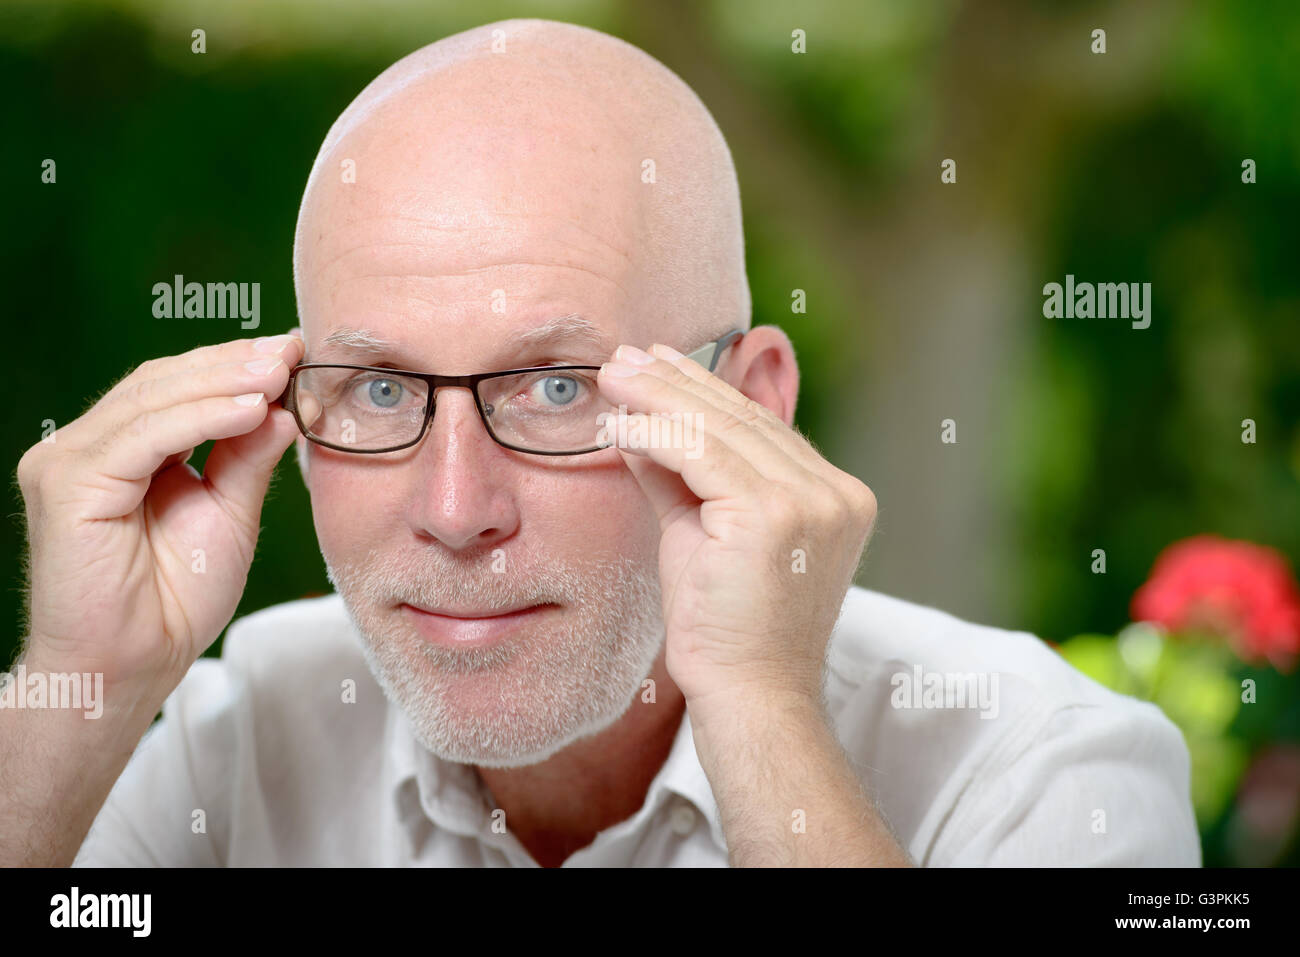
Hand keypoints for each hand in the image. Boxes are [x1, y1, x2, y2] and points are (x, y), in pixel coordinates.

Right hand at [16, 333, 303, 697]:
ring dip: (224, 381)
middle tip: (292, 350)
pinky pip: (144, 438)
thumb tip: (283, 404)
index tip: (294, 351)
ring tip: (280, 373)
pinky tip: (251, 409)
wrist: (134, 665)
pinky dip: (201, 418)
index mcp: (121, 449)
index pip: (178, 387)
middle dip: (234, 363)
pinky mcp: (67, 484)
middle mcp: (87, 447)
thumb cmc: (175, 599)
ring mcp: (69, 461)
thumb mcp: (229, 514)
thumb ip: (247, 457)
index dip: (235, 365)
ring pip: (153, 400)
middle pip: (163, 382)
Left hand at [595, 337, 876, 717]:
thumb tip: (638, 424)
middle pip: (743, 418)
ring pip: (720, 429)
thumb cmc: (726, 627)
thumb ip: (680, 477)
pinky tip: (619, 423)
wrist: (748, 696)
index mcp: (836, 496)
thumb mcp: (704, 533)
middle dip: (677, 380)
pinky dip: (654, 434)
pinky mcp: (774, 517)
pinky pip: (701, 456)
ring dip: (658, 396)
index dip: (706, 389)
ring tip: (614, 374)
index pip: (761, 427)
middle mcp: (836, 494)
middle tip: (627, 355)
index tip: (659, 363)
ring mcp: (812, 503)